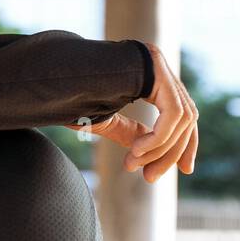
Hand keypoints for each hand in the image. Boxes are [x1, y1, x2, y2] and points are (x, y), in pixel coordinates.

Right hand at [63, 41, 198, 182]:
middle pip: (186, 117)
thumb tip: (149, 151)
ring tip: (132, 163)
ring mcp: (157, 63)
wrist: (52, 76)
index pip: (182, 113)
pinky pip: (172, 112)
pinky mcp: (155, 68)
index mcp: (149, 75)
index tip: (185, 170)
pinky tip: (136, 150)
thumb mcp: (105, 120)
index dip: (187, 143)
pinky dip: (158, 137)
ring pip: (181, 118)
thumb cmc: (69, 95)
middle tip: (149, 178)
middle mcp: (158, 64)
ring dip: (160, 149)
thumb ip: (129, 132)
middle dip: (171, 152)